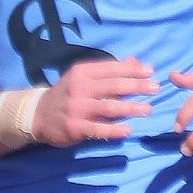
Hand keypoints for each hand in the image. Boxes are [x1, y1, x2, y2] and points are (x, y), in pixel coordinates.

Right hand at [31, 58, 152, 145]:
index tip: (151, 72)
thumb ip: (109, 71)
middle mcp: (79, 88)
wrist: (37, 114)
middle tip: (156, 89)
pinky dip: (113, 130)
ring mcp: (76, 108)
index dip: (132, 70)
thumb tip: (136, 61)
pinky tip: (128, 130)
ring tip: (148, 109)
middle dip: (137, 86)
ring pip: (109, 108)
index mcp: (81, 73)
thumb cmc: (67, 94)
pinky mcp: (74, 127)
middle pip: (113, 86)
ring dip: (130, 108)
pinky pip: (97, 129)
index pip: (111, 69)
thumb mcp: (83, 77)